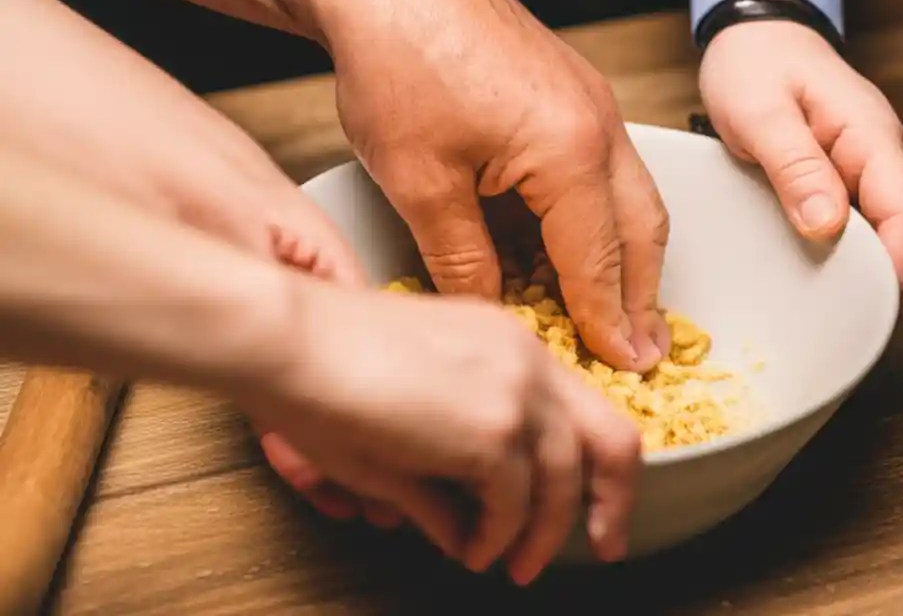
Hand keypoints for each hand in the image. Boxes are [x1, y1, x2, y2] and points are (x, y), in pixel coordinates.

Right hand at [238, 282, 641, 583]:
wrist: (286, 339)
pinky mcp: (493, 429)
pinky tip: (470, 551)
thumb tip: (467, 533)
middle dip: (614, 503)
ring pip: (564, 480)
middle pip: (614, 438)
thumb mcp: (405, 420)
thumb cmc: (322, 367)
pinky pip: (515, 504)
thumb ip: (449, 474)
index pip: (584, 408)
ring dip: (539, 535)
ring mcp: (516, 390)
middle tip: (603, 546)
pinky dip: (496, 538)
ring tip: (509, 565)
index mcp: (509, 343)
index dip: (597, 465)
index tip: (594, 509)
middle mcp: (527, 358)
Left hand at [300, 0, 670, 370]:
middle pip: (643, 231)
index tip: (623, 366)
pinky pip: (606, 166)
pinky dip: (603, 215)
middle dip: (644, 295)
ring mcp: (591, 101)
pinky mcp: (571, 88)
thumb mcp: (420, 184)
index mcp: (570, 153)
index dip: (609, 323)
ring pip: (632, 196)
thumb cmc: (397, 59)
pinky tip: (575, 241)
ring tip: (619, 305)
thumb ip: (465, 261)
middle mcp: (599, 125)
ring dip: (629, 255)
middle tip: (643, 348)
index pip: (600, 263)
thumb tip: (492, 311)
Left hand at [698, 21, 902, 288]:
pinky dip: (837, 247)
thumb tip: (829, 226)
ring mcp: (865, 166)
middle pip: (896, 230)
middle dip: (874, 275)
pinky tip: (809, 270)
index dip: (895, 264)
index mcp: (870, 135)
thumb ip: (796, 168)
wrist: (754, 35)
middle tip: (834, 318)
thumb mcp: (762, 114)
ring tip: (818, 304)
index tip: (871, 305)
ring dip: (854, 264)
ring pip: (874, 230)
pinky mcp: (845, 176)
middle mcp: (880, 154)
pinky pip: (852, 220)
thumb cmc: (755, 65)